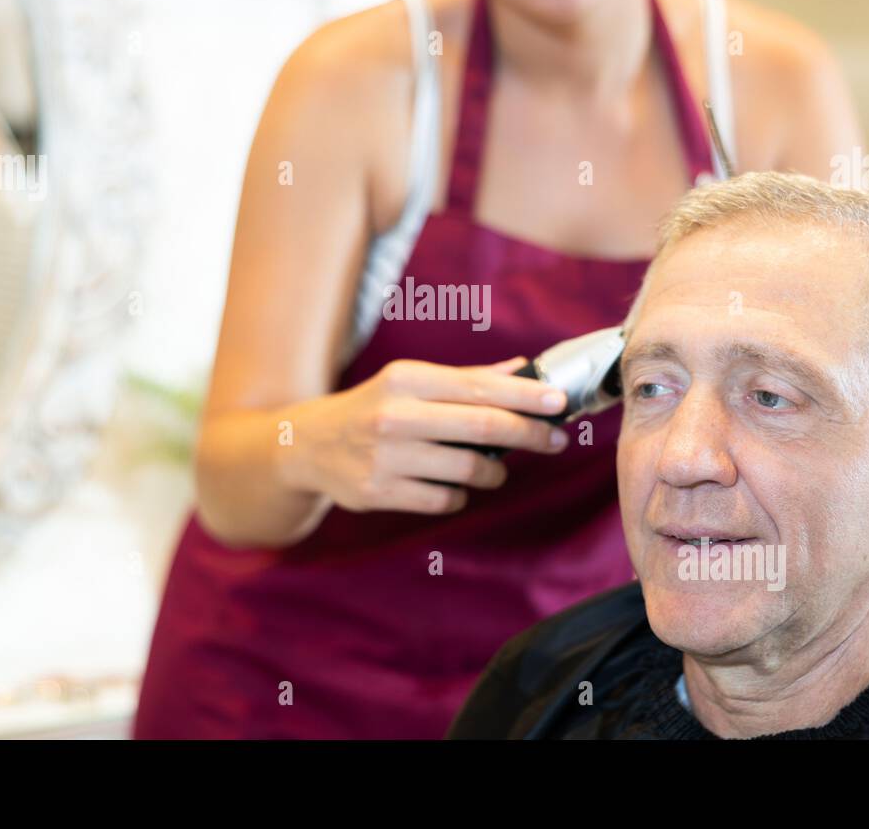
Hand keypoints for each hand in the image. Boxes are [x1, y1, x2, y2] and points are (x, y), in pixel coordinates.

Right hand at [289, 355, 569, 514]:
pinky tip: (455, 485)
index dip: (526, 396)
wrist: (308, 446)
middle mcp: (394, 414)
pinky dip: (459, 494)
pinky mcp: (378, 492)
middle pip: (481, 426)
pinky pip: (443, 499)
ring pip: (467, 468)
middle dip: (528, 434)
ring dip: (495, 471)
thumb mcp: (410, 383)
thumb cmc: (373, 408)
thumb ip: (467, 379)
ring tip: (497, 468)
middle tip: (555, 440)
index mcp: (406, 379)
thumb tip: (523, 369)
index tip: (560, 403)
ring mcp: (385, 456)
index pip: (480, 387)